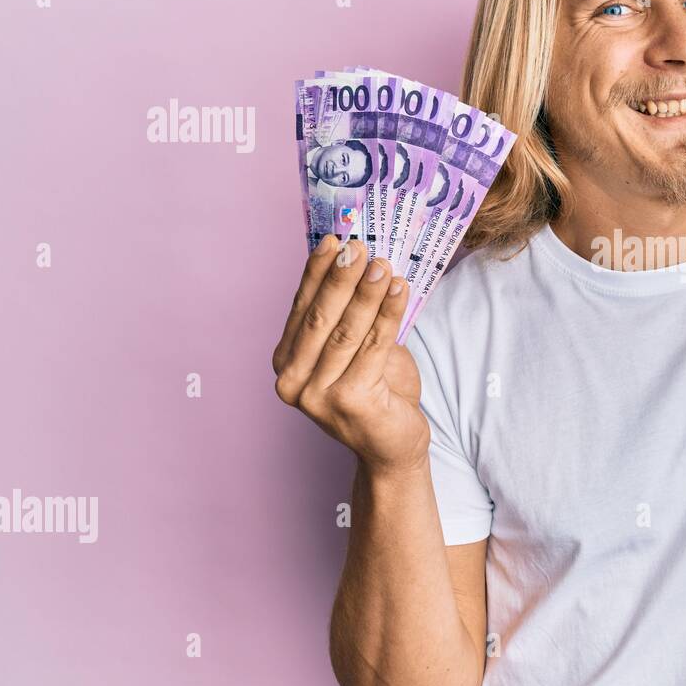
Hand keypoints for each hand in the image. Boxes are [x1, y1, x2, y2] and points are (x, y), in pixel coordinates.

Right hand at [272, 236, 429, 471]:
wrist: (392, 446)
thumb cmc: (376, 392)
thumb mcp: (355, 349)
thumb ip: (347, 314)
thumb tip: (356, 259)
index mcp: (286, 363)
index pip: (301, 307)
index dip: (316, 272)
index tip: (332, 240)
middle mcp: (292, 381)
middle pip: (320, 317)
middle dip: (341, 277)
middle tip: (359, 246)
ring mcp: (316, 396)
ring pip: (346, 331)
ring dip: (367, 293)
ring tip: (383, 265)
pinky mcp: (349, 403)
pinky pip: (373, 347)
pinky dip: (388, 314)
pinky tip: (399, 290)